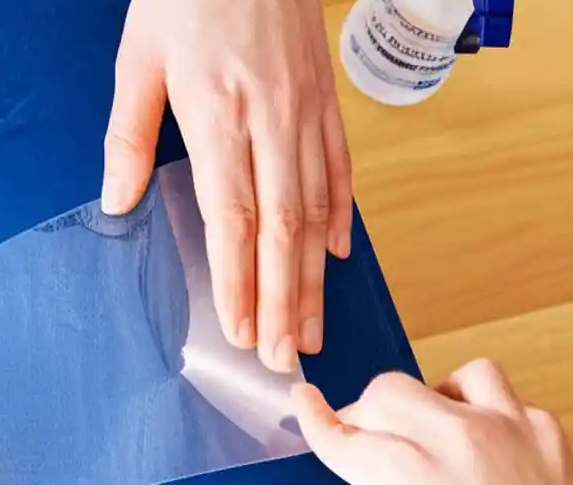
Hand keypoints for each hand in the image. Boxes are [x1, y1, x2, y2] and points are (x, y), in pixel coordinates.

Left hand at [100, 0, 350, 373]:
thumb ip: (128, 134)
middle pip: (282, 229)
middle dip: (283, 301)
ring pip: (315, 210)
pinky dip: (337, 216)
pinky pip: (338, 170)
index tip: (240, 332)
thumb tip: (116, 201)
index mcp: (218, 114)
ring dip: (313, 276)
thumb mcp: (137, 57)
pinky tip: (333, 252)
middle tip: (284, 359)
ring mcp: (306, 111)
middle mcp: (271, 121)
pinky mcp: (325, 97)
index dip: (239, 281)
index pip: (232, 217)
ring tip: (312, 327)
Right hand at [294, 360, 571, 483]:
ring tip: (430, 429)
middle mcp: (458, 443)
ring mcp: (508, 433)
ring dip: (433, 401)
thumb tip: (346, 447)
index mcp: (410, 475)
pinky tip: (479, 435)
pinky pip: (505, 394)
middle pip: (386, 394)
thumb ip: (370, 476)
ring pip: (450, 378)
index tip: (307, 406)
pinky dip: (487, 410)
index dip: (317, 422)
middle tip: (370, 445)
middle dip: (369, 418)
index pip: (343, 437)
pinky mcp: (546, 434)